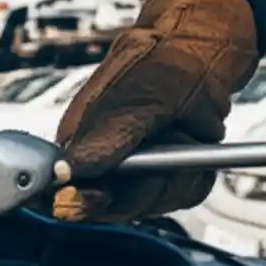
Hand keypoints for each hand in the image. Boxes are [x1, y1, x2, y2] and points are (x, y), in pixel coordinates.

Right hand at [51, 0, 258, 221]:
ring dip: (176, 172)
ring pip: (155, 204)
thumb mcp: (130, 102)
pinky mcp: (170, 181)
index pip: (68, 192)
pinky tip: (193, 143)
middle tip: (160, 150)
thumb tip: (65, 172)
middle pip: (116, 207)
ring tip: (181, 133)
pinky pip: (184, 196)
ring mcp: (139, 176)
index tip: (98, 194)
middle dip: (145, 184)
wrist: (200, 57)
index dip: (84, 200)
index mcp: (80, 147)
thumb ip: (100, 141)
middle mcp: (105, 167)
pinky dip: (196, 173)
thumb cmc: (159, 68)